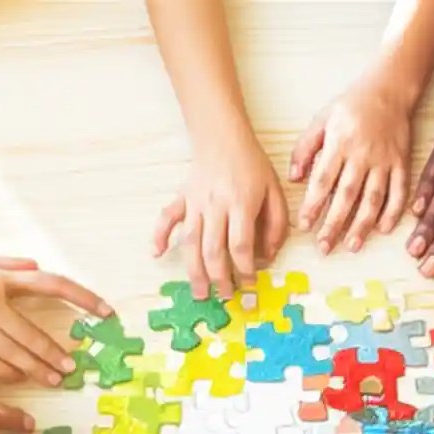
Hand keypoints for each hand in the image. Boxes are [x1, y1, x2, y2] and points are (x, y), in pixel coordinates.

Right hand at [0, 253, 111, 385]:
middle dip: (53, 354)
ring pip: (10, 354)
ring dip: (34, 369)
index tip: (105, 312)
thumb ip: (10, 264)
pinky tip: (18, 377)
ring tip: (53, 379)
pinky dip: (4, 372)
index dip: (82, 298)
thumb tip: (39, 268)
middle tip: (71, 369)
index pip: (51, 285)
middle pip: (30, 335)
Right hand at [153, 129, 288, 299]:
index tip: (250, 284)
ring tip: (199, 293)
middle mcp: (215, 205)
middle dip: (219, 278)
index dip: (245, 268)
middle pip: (213, 249)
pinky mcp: (182, 198)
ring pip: (190, 242)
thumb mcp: (274, 191)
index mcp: (240, 203)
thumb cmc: (252, 165)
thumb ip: (276, 224)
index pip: (241, 244)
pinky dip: (160, 235)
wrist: (223, 136)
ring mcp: (195, 202)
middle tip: (225, 296)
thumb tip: (268, 255)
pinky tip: (156, 254)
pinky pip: (167, 218)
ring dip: (193, 270)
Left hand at [290, 76, 411, 252]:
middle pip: (347, 194)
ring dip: (363, 224)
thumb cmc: (352, 104)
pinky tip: (383, 229)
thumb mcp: (322, 119)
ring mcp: (385, 159)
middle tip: (324, 247)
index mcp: (340, 142)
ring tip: (352, 245)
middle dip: (335, 223)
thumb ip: (305, 148)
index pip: (324, 179)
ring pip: (373, 197)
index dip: (313, 204)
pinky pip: (400, 190)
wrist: (390, 87)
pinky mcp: (402, 162)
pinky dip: (393, 211)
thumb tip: (294, 178)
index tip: (304, 225)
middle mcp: (363, 153)